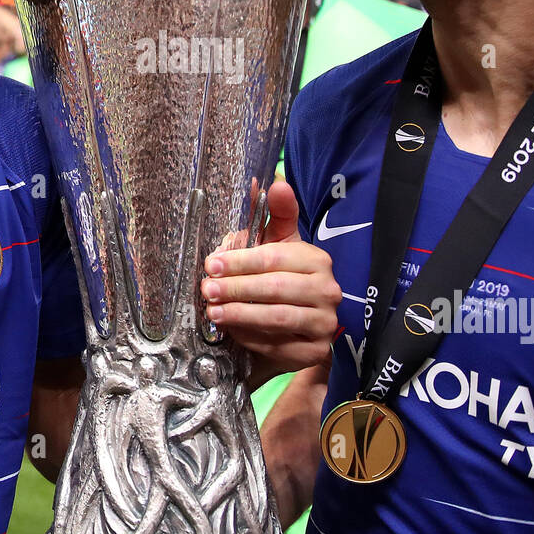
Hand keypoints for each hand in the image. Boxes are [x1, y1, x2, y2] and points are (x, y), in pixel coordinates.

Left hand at [200, 178, 339, 386]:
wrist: (301, 324)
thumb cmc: (283, 277)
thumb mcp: (280, 243)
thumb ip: (278, 213)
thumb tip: (275, 181)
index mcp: (317, 260)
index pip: (274, 258)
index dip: (240, 261)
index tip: (212, 265)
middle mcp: (327, 291)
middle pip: (274, 289)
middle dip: (235, 289)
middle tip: (206, 290)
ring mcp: (324, 324)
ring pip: (276, 318)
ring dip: (240, 314)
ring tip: (213, 312)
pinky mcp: (314, 352)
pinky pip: (277, 346)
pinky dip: (250, 338)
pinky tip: (231, 331)